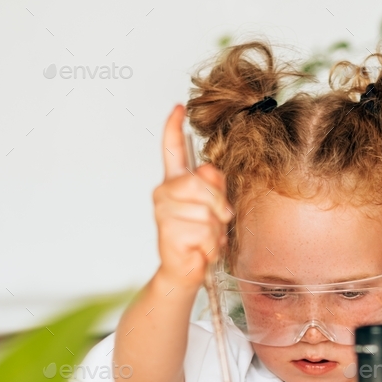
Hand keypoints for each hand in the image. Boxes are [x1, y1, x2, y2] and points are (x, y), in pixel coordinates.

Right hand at [153, 104, 232, 289]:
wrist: (184, 273)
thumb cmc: (198, 241)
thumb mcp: (213, 211)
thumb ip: (214, 188)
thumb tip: (208, 171)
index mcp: (176, 183)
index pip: (172, 151)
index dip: (174, 128)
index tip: (178, 108)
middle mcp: (164, 193)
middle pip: (200, 184)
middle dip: (218, 206)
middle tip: (217, 222)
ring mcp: (163, 213)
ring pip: (206, 213)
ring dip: (215, 233)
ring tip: (205, 241)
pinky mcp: (168, 233)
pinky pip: (204, 233)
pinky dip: (209, 247)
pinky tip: (198, 251)